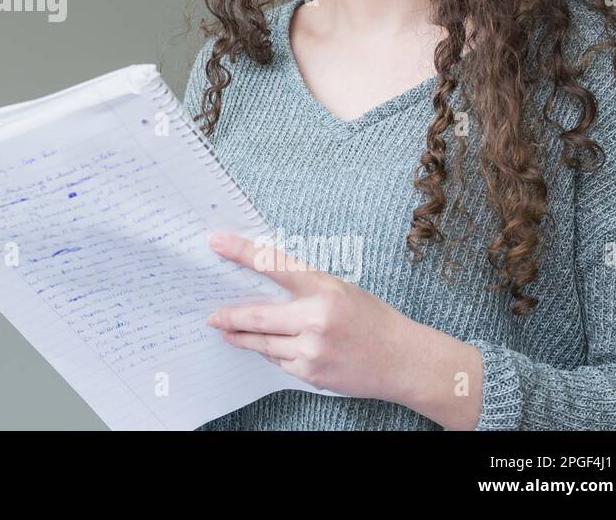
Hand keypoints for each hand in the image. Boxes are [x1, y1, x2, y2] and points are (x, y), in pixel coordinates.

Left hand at [204, 231, 417, 401]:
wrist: (404, 360)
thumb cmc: (371, 319)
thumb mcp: (339, 290)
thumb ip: (303, 288)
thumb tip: (260, 287)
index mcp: (323, 287)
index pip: (273, 264)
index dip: (241, 252)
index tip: (216, 243)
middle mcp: (316, 318)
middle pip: (257, 315)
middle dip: (229, 316)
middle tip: (212, 315)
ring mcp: (312, 348)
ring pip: (263, 342)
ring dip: (242, 337)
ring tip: (228, 331)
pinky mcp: (311, 373)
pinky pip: (278, 361)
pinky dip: (271, 353)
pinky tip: (269, 348)